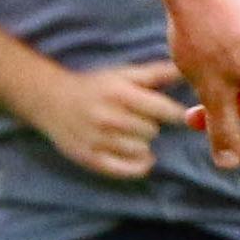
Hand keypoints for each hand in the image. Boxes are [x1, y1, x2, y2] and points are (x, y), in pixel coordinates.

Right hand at [27, 55, 193, 180]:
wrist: (51, 101)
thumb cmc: (95, 87)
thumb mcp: (123, 75)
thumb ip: (157, 73)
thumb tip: (188, 69)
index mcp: (120, 94)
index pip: (164, 110)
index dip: (174, 113)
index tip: (174, 113)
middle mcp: (109, 118)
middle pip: (153, 131)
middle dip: (149, 125)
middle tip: (136, 120)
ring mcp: (98, 141)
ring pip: (142, 150)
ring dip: (141, 144)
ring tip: (129, 135)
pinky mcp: (91, 159)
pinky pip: (128, 170)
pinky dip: (138, 165)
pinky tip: (137, 156)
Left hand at [165, 0, 239, 167]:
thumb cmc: (202, 35)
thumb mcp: (211, 91)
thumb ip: (222, 129)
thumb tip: (228, 163)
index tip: (221, 154)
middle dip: (230, 116)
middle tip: (192, 120)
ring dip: (227, 94)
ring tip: (194, 92)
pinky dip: (230, 72)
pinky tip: (202, 66)